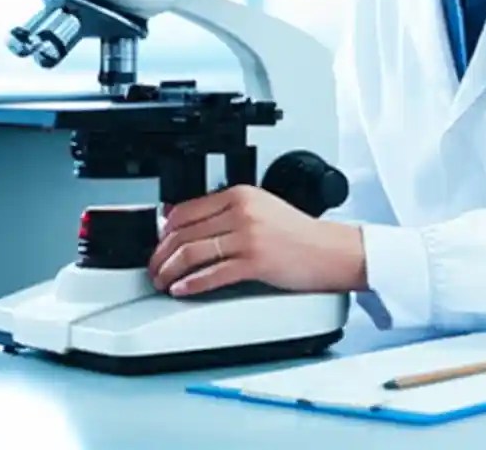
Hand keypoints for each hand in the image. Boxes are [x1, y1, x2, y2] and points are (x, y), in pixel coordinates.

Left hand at [147, 184, 366, 297]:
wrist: (331, 251)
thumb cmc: (300, 234)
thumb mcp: (261, 209)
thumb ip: (226, 212)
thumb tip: (186, 222)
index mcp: (240, 195)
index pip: (185, 211)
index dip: (163, 232)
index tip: (158, 245)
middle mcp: (242, 212)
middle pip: (183, 233)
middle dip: (161, 255)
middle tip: (154, 268)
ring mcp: (248, 237)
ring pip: (192, 254)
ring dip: (170, 271)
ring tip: (163, 282)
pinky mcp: (256, 262)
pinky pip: (212, 274)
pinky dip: (191, 284)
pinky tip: (182, 290)